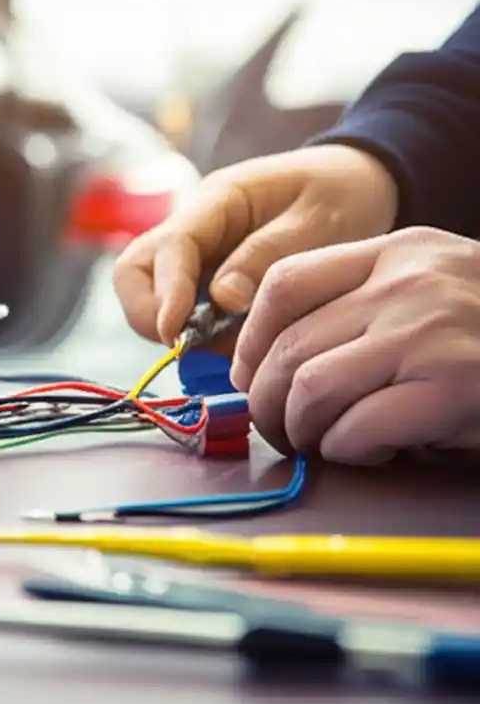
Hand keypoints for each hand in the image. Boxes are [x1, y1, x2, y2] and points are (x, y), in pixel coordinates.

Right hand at [113, 145, 398, 345]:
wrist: (360, 184)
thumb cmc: (340, 193)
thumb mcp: (318, 220)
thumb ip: (266, 257)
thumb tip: (222, 301)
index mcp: (217, 202)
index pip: (169, 247)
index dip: (166, 294)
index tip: (175, 333)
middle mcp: (193, 229)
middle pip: (135, 273)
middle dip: (149, 313)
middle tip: (188, 344)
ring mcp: (196, 256)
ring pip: (149, 296)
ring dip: (173, 329)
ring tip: (223, 349)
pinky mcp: (208, 282)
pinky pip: (182, 312)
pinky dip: (198, 336)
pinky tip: (235, 347)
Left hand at [230, 227, 479, 464]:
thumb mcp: (430, 296)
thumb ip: (361, 309)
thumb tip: (263, 369)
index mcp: (399, 252)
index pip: (285, 284)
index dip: (250, 340)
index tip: (252, 376)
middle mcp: (411, 283)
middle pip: (287, 346)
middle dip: (268, 403)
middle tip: (283, 431)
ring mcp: (432, 331)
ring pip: (309, 387)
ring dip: (302, 430)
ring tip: (323, 444)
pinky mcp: (454, 385)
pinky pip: (355, 428)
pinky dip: (347, 451)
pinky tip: (372, 452)